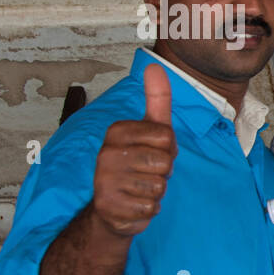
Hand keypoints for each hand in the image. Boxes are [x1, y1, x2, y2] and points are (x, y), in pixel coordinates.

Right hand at [90, 63, 176, 235]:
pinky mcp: (109, 205)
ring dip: (156, 190)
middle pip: (165, 161)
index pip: (167, 137)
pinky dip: (149, 208)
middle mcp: (106, 152)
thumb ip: (157, 99)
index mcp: (117, 130)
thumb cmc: (138, 163)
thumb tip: (155, 66)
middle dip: (164, 171)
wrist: (113, 206)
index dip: (168, 148)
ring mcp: (105, 180)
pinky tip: (134, 203)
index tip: (152, 151)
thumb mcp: (150, 129)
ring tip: (140, 187)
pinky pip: (151, 206)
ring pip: (159, 185)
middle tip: (147, 171)